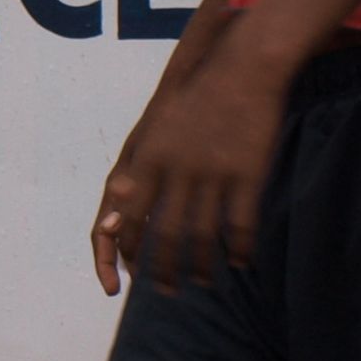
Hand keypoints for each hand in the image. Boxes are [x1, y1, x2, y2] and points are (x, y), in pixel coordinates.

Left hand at [89, 38, 294, 294]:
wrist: (241, 68)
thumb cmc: (195, 101)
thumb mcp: (156, 132)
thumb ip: (138, 173)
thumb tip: (113, 210)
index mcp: (148, 158)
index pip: (125, 217)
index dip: (123, 252)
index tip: (128, 275)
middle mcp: (176, 169)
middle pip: (163, 234)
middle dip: (162, 270)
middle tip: (166, 292)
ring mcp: (213, 172)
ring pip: (202, 236)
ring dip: (202, 267)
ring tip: (203, 284)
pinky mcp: (247, 173)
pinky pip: (240, 225)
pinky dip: (239, 250)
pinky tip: (241, 263)